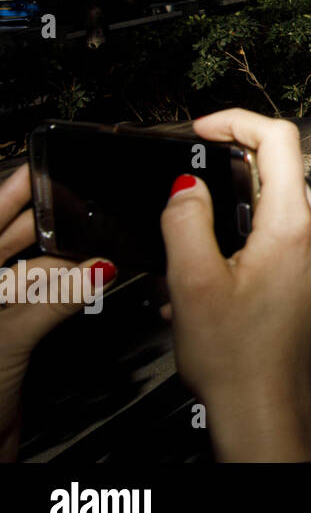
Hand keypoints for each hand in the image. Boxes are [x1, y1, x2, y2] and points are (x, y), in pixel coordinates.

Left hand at [0, 164, 114, 461]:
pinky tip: (89, 279)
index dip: (10, 194)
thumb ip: (56, 296)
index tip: (38, 168)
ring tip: (94, 236)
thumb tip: (98, 266)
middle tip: (80, 199)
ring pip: (28, 276)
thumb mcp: (9, 337)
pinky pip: (42, 304)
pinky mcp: (9, 344)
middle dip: (44, 223)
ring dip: (62, 259)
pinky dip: (66, 291)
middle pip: (9, 246)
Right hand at [161, 109, 310, 461]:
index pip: (280, 138)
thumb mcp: (193, 282)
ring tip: (194, 254)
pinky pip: (281, 230)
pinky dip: (244, 236)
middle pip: (278, 167)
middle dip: (227, 172)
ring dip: (231, 211)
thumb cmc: (235, 358)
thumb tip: (188, 184)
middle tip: (185, 195)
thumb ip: (186, 219)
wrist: (265, 408)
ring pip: (276, 200)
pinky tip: (212, 275)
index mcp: (296, 225)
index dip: (237, 121)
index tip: (201, 130)